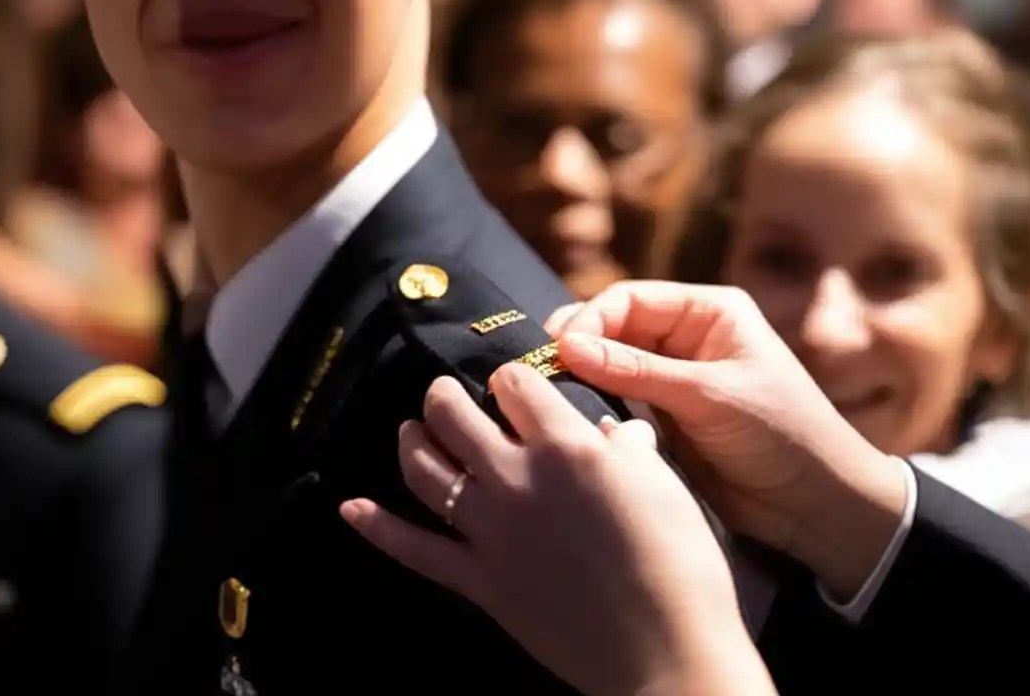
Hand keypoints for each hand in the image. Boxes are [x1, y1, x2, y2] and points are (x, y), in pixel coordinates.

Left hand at [341, 365, 772, 695]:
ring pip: (426, 470)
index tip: (514, 385)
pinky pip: (414, 549)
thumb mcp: (664, 487)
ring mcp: (491, 531)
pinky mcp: (479, 580)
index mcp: (566, 446)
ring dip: (410, 441)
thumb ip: (628, 450)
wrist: (663, 651)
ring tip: (409, 428)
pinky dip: (377, 527)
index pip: (516, 384)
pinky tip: (351, 507)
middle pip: (455, 416)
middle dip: (443, 395)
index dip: (511, 377)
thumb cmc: (678, 566)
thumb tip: (614, 433)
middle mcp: (517, 478)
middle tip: (444, 392)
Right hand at [547, 281, 907, 598]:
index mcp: (709, 312)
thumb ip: (635, 370)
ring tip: (548, 395)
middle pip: (613, 329)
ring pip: (609, 367)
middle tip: (540, 371)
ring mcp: (673, 379)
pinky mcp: (664, 419)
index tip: (558, 350)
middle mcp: (687, 337)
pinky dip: (595, 407)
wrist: (815, 503)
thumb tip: (565, 346)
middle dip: (578, 346)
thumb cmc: (780, 433)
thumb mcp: (706, 395)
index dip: (589, 320)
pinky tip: (571, 417)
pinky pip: (618, 403)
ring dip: (582, 378)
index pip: (629, 299)